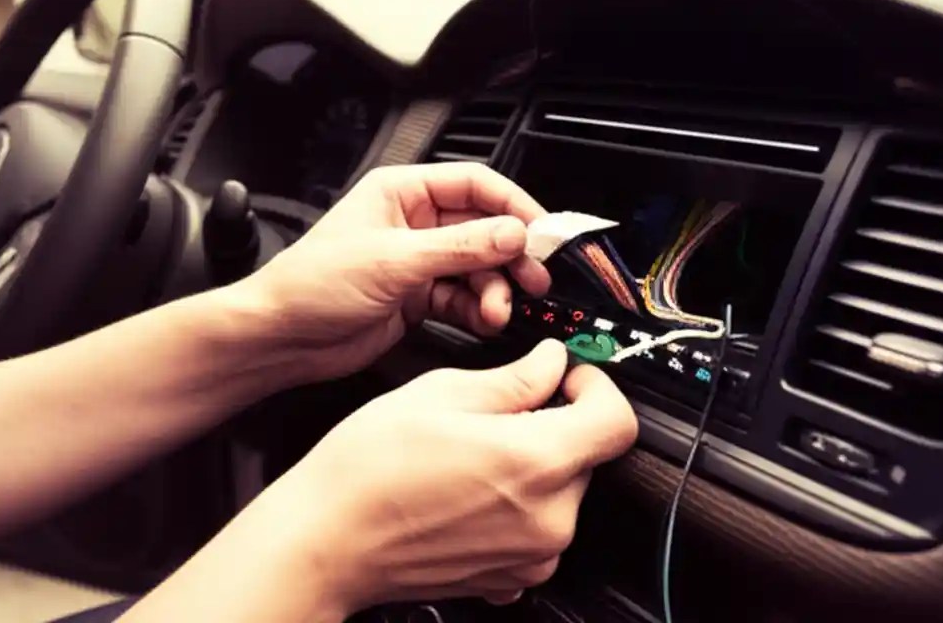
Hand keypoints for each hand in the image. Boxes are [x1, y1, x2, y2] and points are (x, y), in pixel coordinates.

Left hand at [233, 162, 551, 382]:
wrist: (280, 338)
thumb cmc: (311, 286)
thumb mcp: (393, 261)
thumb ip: (460, 248)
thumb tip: (512, 233)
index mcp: (401, 192)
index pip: (474, 184)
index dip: (513, 204)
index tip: (542, 232)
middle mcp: (413, 222)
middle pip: (483, 228)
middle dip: (510, 255)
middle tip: (534, 278)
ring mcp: (416, 261)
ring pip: (477, 268)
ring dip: (494, 289)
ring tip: (497, 310)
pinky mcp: (416, 297)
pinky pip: (462, 297)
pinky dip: (477, 309)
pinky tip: (483, 320)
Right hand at [256, 340, 637, 612]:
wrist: (325, 541)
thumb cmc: (366, 472)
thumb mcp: (439, 394)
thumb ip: (513, 379)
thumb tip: (551, 363)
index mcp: (535, 463)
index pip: (617, 420)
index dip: (594, 388)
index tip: (567, 379)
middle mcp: (547, 519)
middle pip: (587, 455)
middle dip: (554, 424)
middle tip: (496, 412)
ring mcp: (531, 556)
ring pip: (562, 491)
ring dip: (533, 465)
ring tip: (468, 455)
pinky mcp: (512, 578)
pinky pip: (537, 529)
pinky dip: (515, 505)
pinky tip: (466, 491)